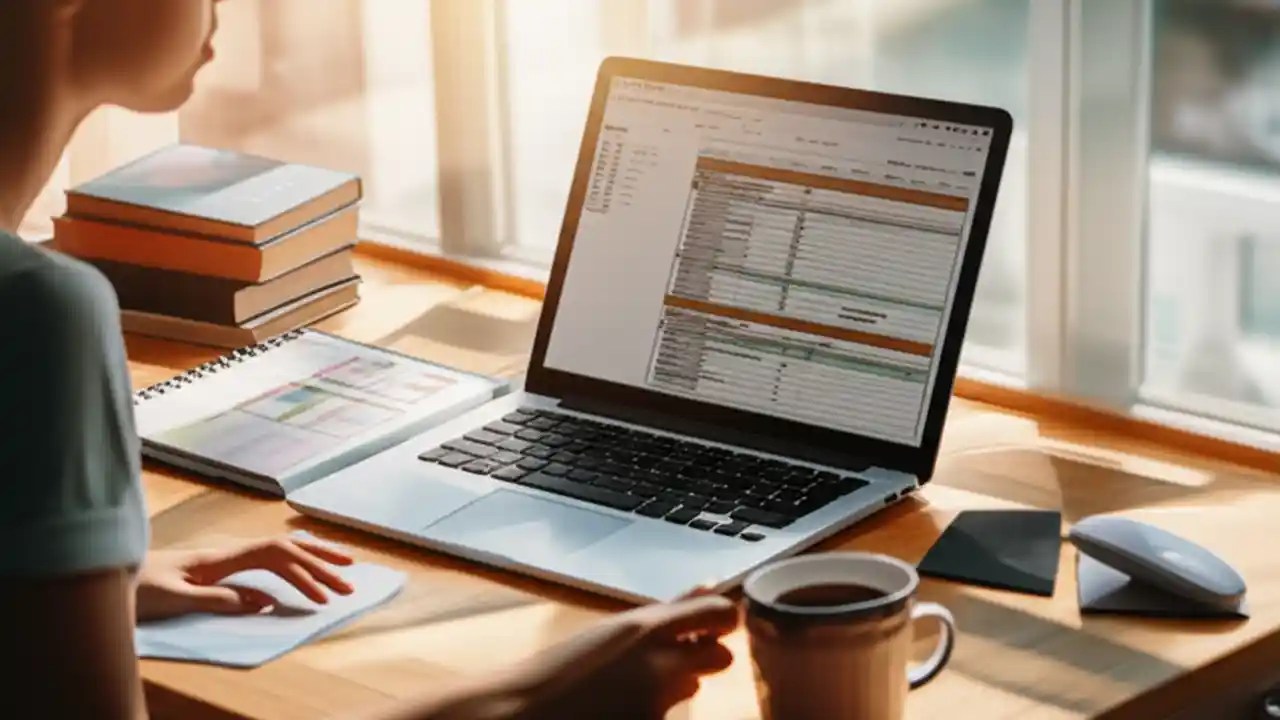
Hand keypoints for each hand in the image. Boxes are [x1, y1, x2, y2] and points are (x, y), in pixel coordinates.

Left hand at [135, 536, 354, 621]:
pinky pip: (265, 559)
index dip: (304, 573)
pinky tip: (303, 566)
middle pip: (285, 550)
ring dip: (312, 560)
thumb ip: (219, 599)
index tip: (323, 596)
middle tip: (350, 586)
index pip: (274, 556)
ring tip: (343, 571)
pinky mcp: (218, 566)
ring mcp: (223, 556)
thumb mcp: (175, 598)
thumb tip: (264, 600)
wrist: (105, 573)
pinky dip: (292, 560)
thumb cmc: (136, 587)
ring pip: (278, 551)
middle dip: (320, 566)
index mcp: (219, 558)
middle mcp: (226, 552)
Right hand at [512, 594, 739, 719]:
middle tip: (673, 663)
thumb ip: (667, 613)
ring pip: (690, 688)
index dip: (723, 622)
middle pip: (721, 656)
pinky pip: (667, 716)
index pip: (721, 614)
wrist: (521, 715)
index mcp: (646, 626)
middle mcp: (660, 663)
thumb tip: (711, 586)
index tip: (711, 627)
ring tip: (626, 690)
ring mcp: (658, 702)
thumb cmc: (561, 671)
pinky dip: (648, 714)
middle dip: (705, 660)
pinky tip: (618, 712)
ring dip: (673, 688)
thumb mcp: (614, 632)